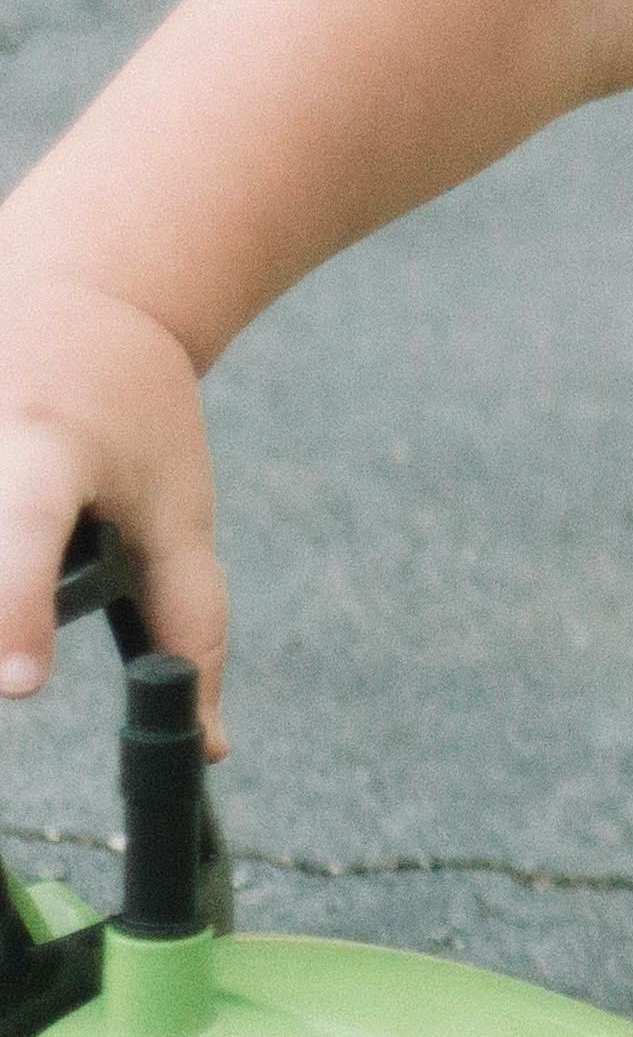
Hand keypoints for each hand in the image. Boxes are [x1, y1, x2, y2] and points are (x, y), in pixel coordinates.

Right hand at [0, 260, 225, 741]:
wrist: (78, 288)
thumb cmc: (135, 413)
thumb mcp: (177, 503)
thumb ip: (191, 621)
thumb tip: (209, 748)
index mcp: (47, 445)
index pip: (23, 529)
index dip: (11, 606)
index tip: (17, 684)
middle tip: (14, 675)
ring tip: (45, 580)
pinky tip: (13, 569)